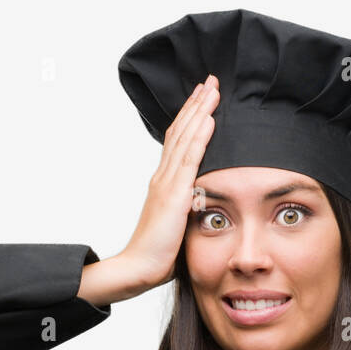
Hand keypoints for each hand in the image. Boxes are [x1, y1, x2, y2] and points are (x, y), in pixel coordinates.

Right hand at [117, 74, 219, 290]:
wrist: (139, 267)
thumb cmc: (157, 253)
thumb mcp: (176, 224)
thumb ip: (186, 208)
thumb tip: (202, 202)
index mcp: (163, 183)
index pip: (177, 142)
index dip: (189, 118)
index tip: (202, 99)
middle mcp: (162, 177)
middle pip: (179, 132)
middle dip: (195, 105)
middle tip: (209, 82)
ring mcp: (166, 183)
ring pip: (184, 138)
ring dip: (199, 112)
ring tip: (211, 90)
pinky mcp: (173, 195)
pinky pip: (189, 159)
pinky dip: (199, 137)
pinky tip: (209, 119)